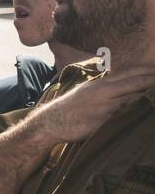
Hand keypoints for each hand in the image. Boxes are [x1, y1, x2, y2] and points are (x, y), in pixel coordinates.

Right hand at [30, 68, 154, 144]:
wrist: (50, 123)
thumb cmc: (70, 109)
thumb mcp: (86, 92)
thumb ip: (104, 88)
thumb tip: (121, 86)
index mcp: (101, 83)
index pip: (130, 73)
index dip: (148, 70)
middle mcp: (103, 91)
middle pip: (136, 82)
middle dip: (153, 79)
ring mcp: (103, 105)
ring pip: (133, 98)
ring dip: (149, 96)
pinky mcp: (102, 120)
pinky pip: (125, 115)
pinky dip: (137, 112)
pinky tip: (145, 113)